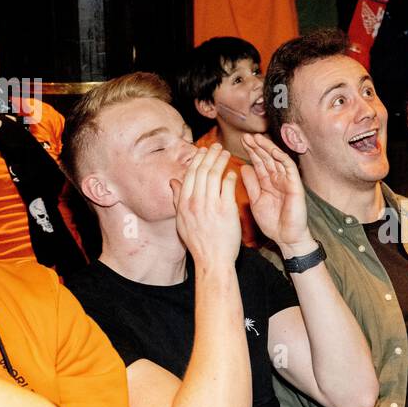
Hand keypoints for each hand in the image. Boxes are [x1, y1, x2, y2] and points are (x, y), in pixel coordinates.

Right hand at [171, 146, 241, 272]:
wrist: (212, 260)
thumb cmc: (198, 242)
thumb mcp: (182, 221)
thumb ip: (178, 200)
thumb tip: (173, 182)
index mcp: (184, 204)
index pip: (190, 175)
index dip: (197, 160)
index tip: (203, 151)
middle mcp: (196, 202)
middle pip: (202, 171)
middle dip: (210, 155)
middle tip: (217, 146)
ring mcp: (210, 205)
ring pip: (214, 175)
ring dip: (221, 161)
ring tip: (226, 154)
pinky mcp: (226, 210)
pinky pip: (228, 187)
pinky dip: (230, 176)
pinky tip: (233, 172)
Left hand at [241, 134, 310, 251]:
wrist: (286, 238)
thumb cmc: (272, 222)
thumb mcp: (256, 200)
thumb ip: (251, 184)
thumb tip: (243, 167)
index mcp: (267, 182)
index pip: (258, 162)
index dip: (250, 152)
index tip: (240, 142)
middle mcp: (277, 179)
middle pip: (266, 158)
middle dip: (256, 146)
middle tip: (245, 136)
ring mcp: (287, 181)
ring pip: (277, 159)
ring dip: (267, 148)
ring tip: (256, 139)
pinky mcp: (295, 185)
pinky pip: (289, 168)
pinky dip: (281, 158)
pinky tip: (272, 150)